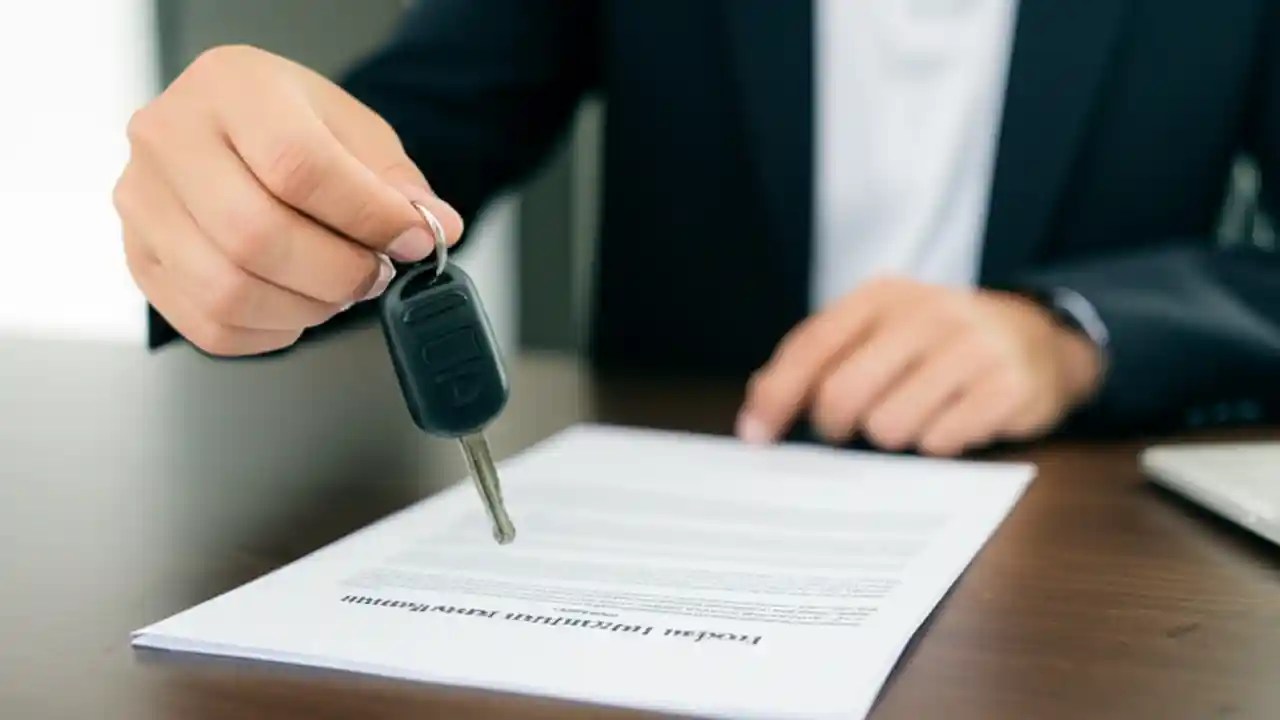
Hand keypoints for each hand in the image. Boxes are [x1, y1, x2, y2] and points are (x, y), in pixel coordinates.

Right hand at [113, 45, 463, 355]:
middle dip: (337, 272)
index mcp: (230, 87)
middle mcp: (169, 139)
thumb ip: (396, 183)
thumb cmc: (291, 126)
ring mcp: (143, 204)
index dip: (368, 217)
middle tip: (374, 273)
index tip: (412, 240)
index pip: (298, 166)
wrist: (236, 134)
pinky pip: (210, 325)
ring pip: (227, 291)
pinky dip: (271, 330)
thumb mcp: (355, 132)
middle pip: (254, 235)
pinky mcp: (141, 261)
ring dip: (306, 307)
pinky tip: (297, 302)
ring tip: (337, 287)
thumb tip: (431, 228)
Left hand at [737, 277, 1103, 455]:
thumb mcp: (880, 333)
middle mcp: (926, 312)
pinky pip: (940, 443)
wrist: (1037, 338)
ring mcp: (971, 347)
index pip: (812, 346)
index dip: (776, 396)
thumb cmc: (936, 345)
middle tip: (848, 431)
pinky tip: (953, 422)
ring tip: (915, 417)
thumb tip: (758, 411)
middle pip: (842, 394)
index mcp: (882, 296)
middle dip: (833, 427)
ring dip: (893, 437)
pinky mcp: (1008, 386)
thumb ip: (821, 361)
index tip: (756, 437)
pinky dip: (937, 445)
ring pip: (889, 427)